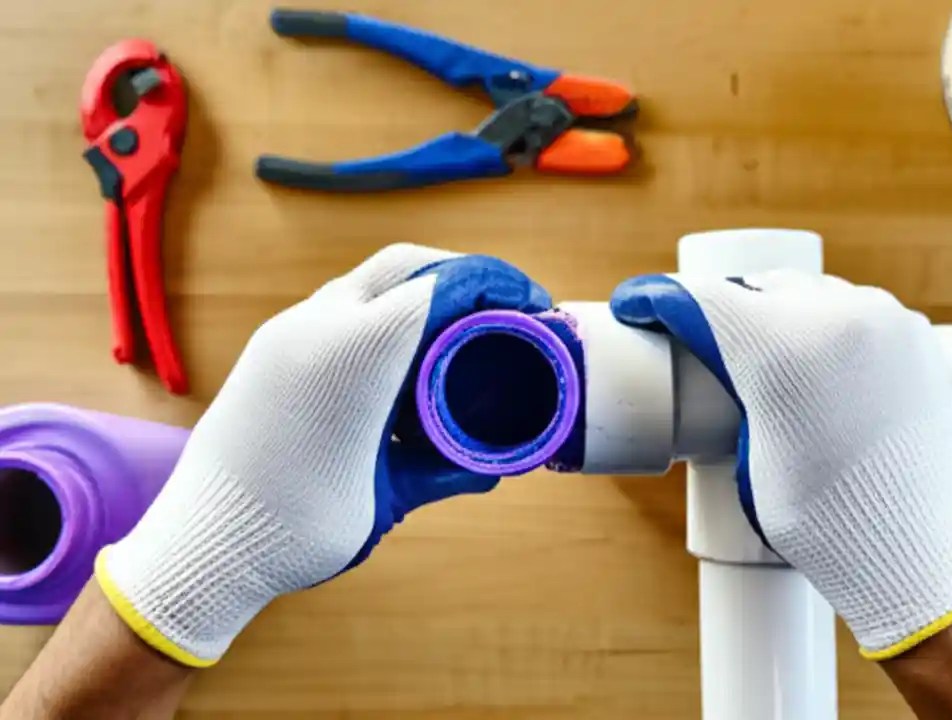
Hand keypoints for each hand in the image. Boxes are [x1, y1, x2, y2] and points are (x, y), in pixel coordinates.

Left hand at [96, 244, 550, 666]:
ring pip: (369, 281)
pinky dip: (383, 310)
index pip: (443, 285)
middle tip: (504, 306)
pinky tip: (403, 353)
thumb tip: (499, 467)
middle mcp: (317, 324)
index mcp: (356, 353)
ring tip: (459, 328)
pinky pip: (338, 305)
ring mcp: (287, 330)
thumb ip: (447, 470)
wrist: (202, 544)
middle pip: (408, 265)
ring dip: (420, 290)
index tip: (534, 305)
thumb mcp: (390, 496)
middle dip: (464, 275)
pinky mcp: (269, 346)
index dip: (498, 284)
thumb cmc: (301, 528)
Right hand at [610, 270, 951, 658]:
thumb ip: (735, 389)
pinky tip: (819, 365)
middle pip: (754, 287)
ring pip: (808, 292)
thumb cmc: (821, 521)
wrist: (913, 549)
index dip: (654, 299)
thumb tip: (730, 364)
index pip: (698, 298)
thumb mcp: (745, 456)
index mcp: (778, 348)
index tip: (635, 304)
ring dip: (780, 315)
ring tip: (768, 361)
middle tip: (701, 342)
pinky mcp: (913, 334)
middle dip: (723, 310)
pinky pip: (855, 311)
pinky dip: (829, 327)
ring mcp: (882, 319)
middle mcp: (835, 316)